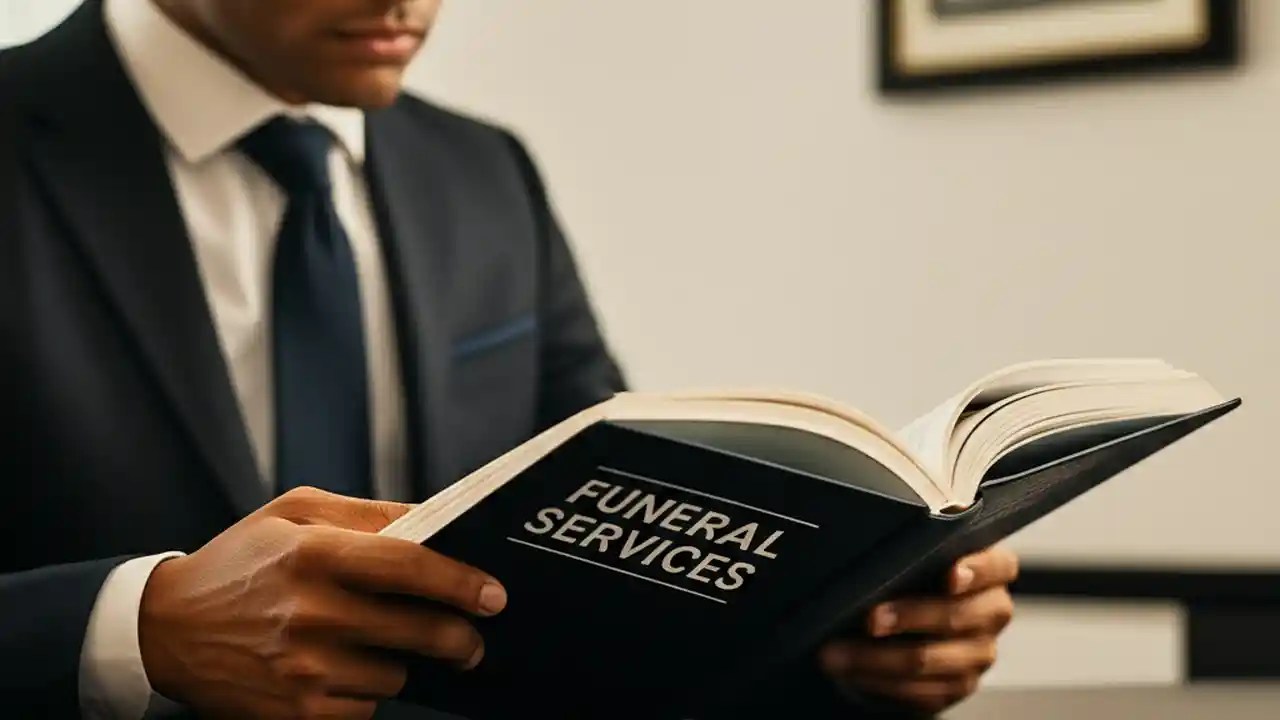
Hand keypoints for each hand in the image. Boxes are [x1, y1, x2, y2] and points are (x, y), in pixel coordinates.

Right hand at [138, 487, 507, 719]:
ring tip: (372, 646)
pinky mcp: (296, 714)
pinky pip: (366, 710)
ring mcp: (303, 669)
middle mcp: (310, 613)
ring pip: (397, 676)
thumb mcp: (293, 512)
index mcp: (314, 553)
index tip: (494, 594)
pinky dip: (366, 694)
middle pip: (419, 631)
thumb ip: (367, 513)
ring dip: (400, 663)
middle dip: (459, 638)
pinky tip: (342, 672)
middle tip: (470, 638)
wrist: (163, 630)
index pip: (410, 565)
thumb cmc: (238, 562)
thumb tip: (434, 519)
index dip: (461, 581)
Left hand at [818, 546, 1018, 714]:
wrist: (908, 624)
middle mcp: (993, 613)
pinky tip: (849, 672)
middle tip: (868, 618)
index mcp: (992, 572)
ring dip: (876, 658)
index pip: (997, 566)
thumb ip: (912, 546)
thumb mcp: (915, 553)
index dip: (976, 570)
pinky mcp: (957, 686)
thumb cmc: (911, 575)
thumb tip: (879, 544)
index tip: (949, 575)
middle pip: (957, 616)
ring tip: (835, 653)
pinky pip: (918, 691)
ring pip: (929, 659)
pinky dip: (877, 680)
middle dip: (908, 617)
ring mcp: (978, 654)